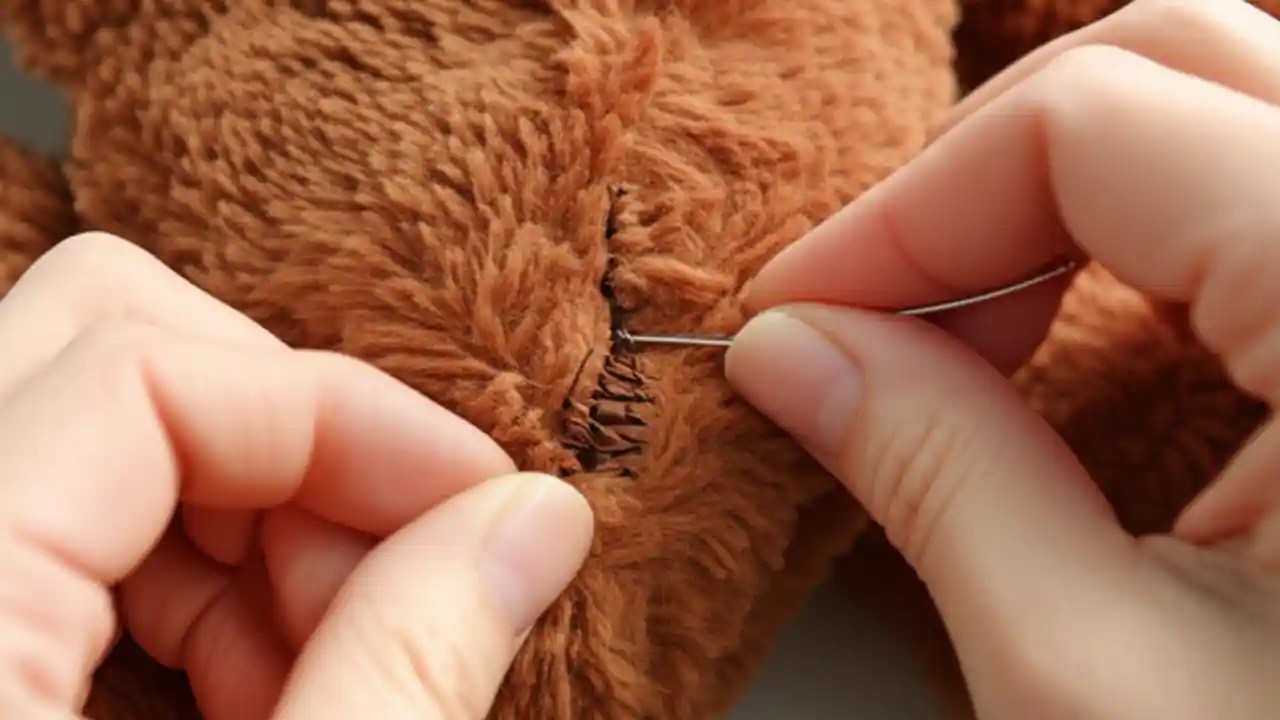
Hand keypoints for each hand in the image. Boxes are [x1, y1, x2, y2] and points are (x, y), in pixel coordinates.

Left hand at [0, 233, 593, 718]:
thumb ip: (402, 667)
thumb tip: (535, 522)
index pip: (135, 371)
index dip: (344, 416)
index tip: (483, 499)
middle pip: (98, 348)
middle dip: (295, 448)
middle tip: (403, 576)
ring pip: (95, 434)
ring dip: (257, 529)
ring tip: (345, 661)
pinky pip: (65, 523)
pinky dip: (196, 589)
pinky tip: (272, 690)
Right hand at [725, 0, 1279, 717]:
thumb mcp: (1090, 681)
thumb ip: (932, 471)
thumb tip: (792, 351)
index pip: (1091, 126)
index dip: (901, 215)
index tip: (793, 316)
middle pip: (1175, 65)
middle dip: (980, 179)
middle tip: (874, 311)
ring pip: (1236, 109)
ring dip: (1068, 193)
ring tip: (975, 324)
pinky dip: (1159, 235)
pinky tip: (1099, 341)